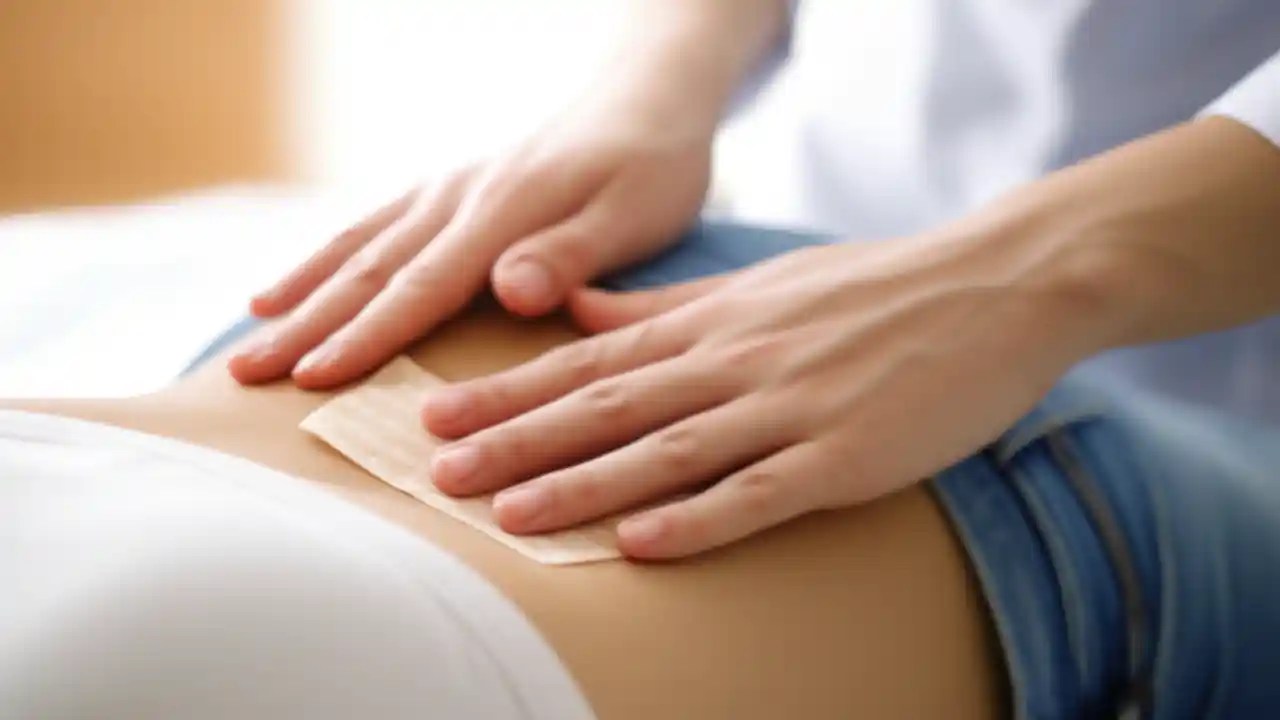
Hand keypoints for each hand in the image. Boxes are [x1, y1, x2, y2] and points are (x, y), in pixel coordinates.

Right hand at [228, 96, 711, 387]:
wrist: (643, 104)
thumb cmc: (649, 170)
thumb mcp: (632, 215)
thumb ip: (569, 255)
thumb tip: (510, 290)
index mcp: (501, 213)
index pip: (421, 286)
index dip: (366, 336)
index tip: (311, 379)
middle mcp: (457, 198)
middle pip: (369, 269)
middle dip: (305, 326)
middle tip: (242, 373)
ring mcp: (443, 191)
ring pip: (356, 247)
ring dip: (299, 295)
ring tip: (247, 338)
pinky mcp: (442, 192)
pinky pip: (366, 227)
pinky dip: (318, 260)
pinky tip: (282, 287)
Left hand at [420, 230, 1108, 558]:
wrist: (993, 284)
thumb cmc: (871, 287)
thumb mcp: (757, 283)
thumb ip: (665, 302)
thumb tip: (580, 310)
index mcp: (713, 321)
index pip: (590, 361)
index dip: (512, 393)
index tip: (442, 419)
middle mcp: (736, 360)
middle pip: (609, 406)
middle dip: (519, 441)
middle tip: (440, 474)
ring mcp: (790, 406)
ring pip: (667, 450)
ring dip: (585, 484)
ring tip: (511, 514)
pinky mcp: (846, 452)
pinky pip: (760, 491)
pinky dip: (699, 517)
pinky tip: (641, 542)